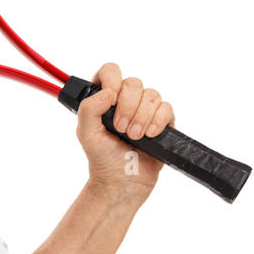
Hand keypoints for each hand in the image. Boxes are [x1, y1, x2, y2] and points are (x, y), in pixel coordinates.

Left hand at [76, 62, 175, 199]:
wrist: (122, 181)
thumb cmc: (102, 158)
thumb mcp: (86, 133)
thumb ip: (89, 109)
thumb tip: (108, 92)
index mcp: (104, 98)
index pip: (110, 71)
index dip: (112, 79)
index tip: (111, 98)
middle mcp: (125, 101)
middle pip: (134, 83)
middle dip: (128, 106)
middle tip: (121, 128)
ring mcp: (145, 111)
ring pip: (152, 95)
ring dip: (142, 117)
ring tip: (134, 137)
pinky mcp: (162, 122)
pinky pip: (167, 109)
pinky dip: (158, 121)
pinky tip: (150, 135)